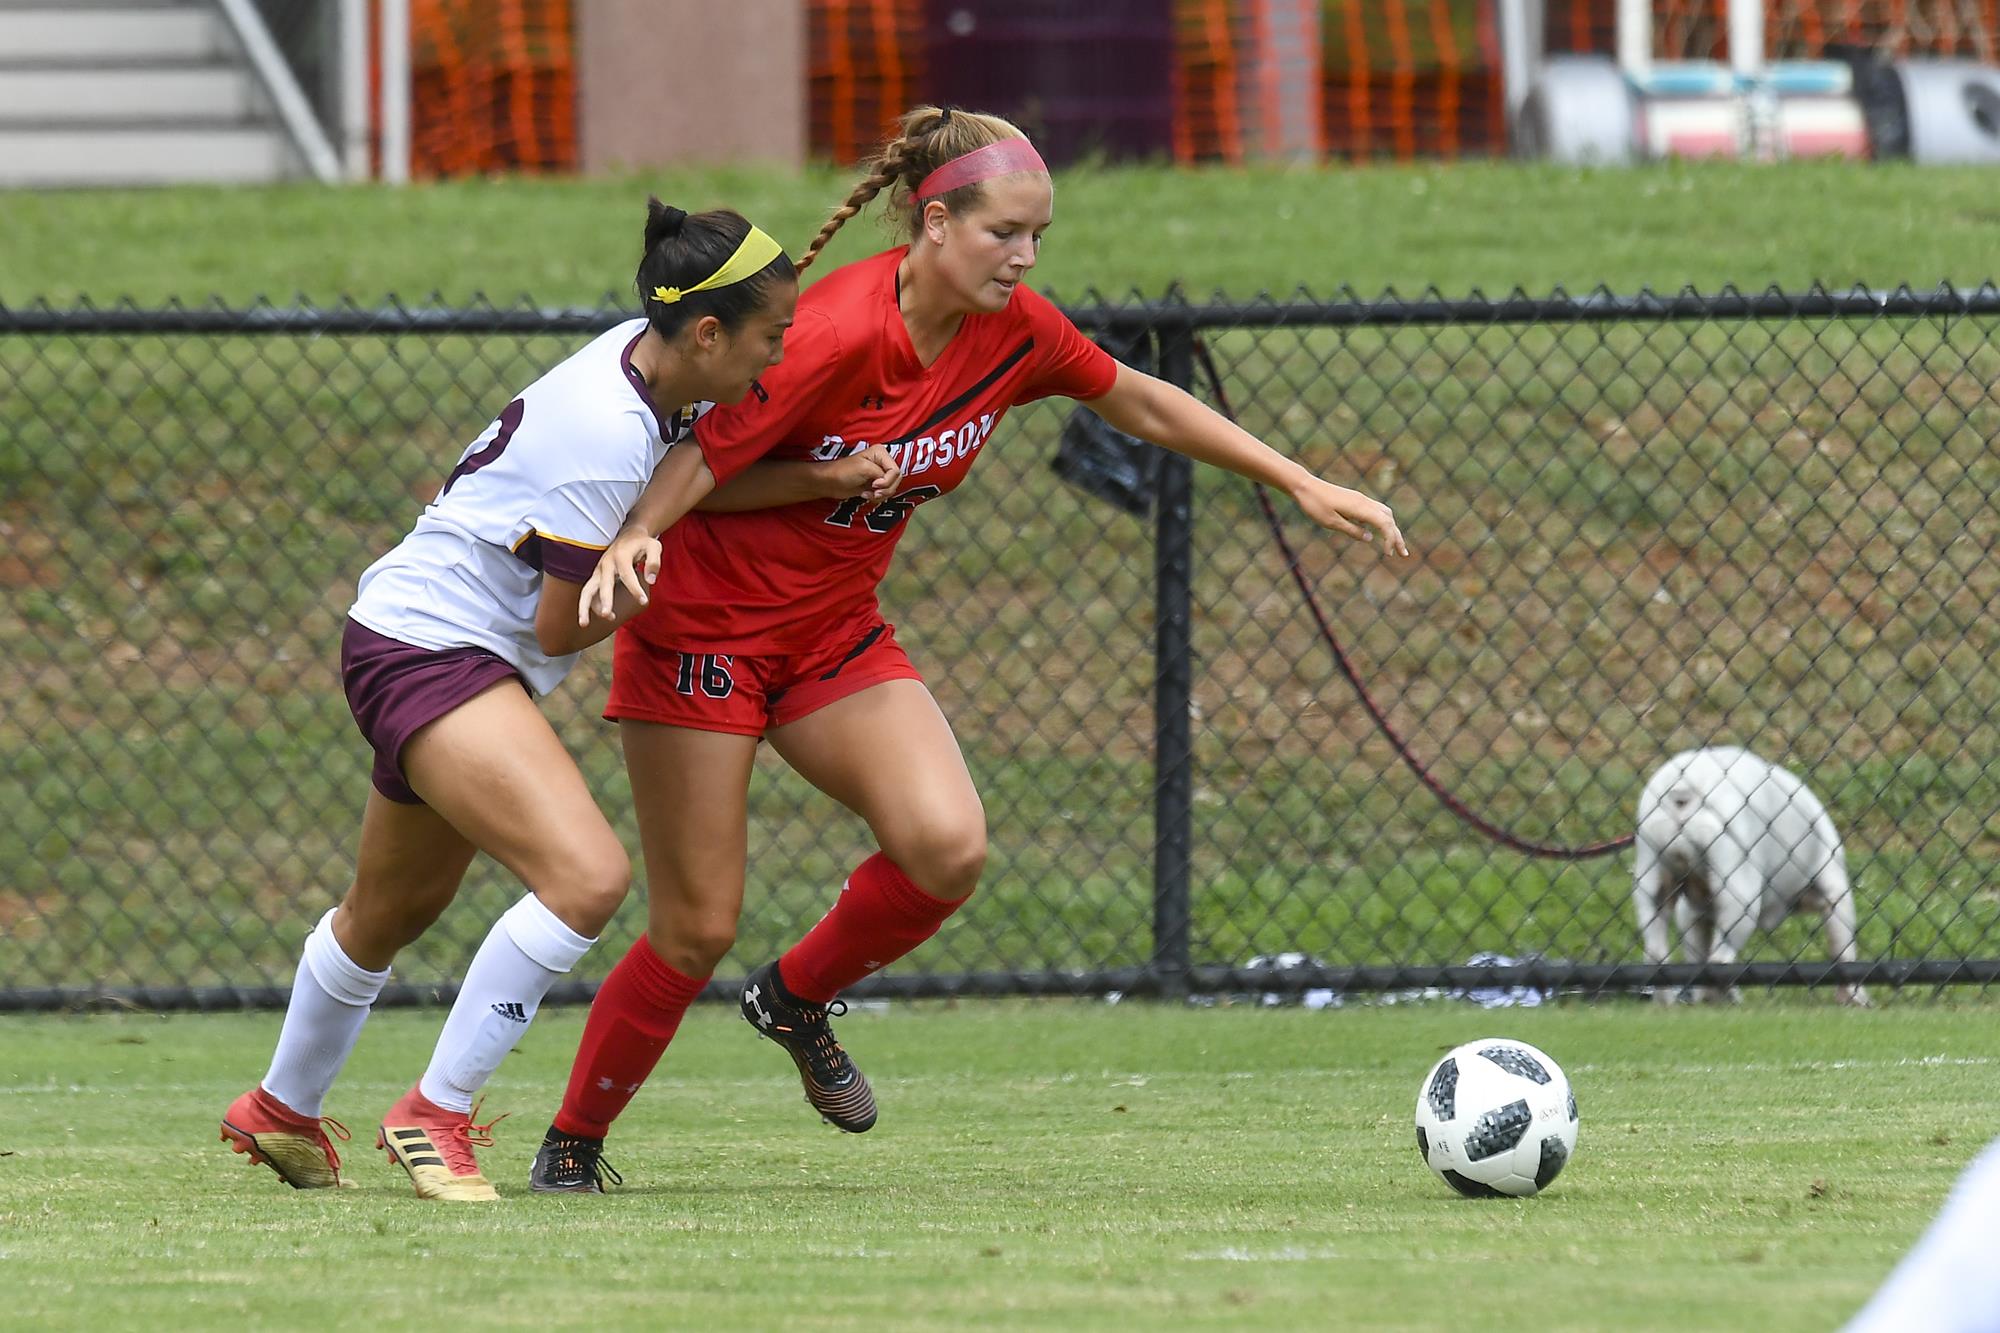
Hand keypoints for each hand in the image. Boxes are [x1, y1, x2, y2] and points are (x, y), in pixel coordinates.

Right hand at [578, 526, 662, 625]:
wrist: (629, 535)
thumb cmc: (643, 543)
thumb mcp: (654, 546)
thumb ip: (654, 561)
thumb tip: (650, 580)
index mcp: (620, 556)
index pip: (627, 575)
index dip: (635, 589)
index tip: (644, 601)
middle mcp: (606, 564)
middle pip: (601, 584)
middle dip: (604, 600)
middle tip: (606, 615)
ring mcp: (599, 571)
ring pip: (587, 590)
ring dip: (584, 607)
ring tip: (584, 624)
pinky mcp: (597, 577)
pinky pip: (590, 593)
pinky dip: (593, 605)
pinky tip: (607, 616)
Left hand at [823, 445, 900, 502]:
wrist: (830, 483)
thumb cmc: (843, 472)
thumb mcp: (865, 468)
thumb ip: (882, 474)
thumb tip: (888, 483)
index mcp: (881, 453)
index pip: (895, 471)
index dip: (887, 480)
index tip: (874, 484)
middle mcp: (882, 462)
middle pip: (896, 480)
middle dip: (885, 489)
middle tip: (874, 491)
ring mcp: (879, 474)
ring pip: (892, 488)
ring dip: (880, 494)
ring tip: (868, 494)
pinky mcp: (875, 484)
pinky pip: (885, 493)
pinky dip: (877, 497)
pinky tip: (866, 495)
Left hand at [1294, 478, 1408, 556]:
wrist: (1305, 486)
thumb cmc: (1315, 505)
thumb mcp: (1332, 523)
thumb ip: (1352, 530)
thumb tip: (1370, 538)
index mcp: (1360, 508)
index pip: (1385, 524)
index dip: (1390, 539)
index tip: (1388, 554)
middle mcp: (1364, 501)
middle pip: (1389, 519)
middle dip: (1397, 536)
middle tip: (1403, 554)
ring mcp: (1361, 499)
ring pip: (1384, 513)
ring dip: (1391, 528)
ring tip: (1393, 544)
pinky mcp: (1355, 499)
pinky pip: (1375, 510)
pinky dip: (1381, 522)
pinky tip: (1377, 532)